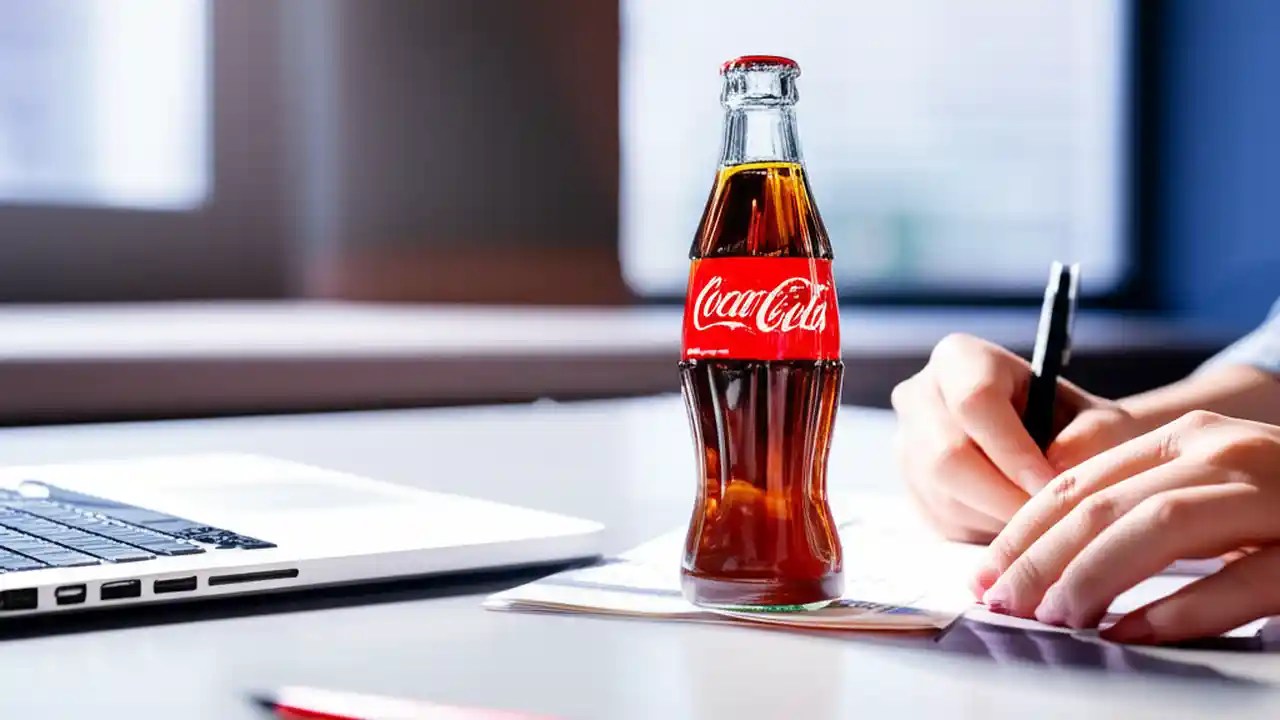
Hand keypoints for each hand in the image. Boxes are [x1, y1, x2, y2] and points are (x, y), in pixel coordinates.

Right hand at [892, 333, 1143, 544]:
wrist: (1055, 445)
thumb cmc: (1078, 427)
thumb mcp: (1102, 423)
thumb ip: (1091, 439)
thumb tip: (1055, 472)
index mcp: (960, 358)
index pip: (974, 400)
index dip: (1012, 450)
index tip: (1050, 485)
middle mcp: (919, 396)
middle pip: (948, 456)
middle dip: (1004, 496)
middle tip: (1049, 520)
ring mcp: (905, 444)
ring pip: (944, 496)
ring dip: (997, 518)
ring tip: (1038, 515)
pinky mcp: (909, 487)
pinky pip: (941, 522)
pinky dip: (984, 532)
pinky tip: (1013, 517)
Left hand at [976, 411, 1279, 643]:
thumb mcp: (1203, 488)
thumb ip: (1137, 501)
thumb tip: (1042, 552)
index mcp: (1188, 438)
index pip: (1078, 482)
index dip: (1021, 530)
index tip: (984, 573)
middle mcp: (1226, 455)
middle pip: (1105, 505)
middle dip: (1039, 558)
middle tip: (1003, 603)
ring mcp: (1275, 498)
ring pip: (1159, 530)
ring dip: (1093, 577)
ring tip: (1055, 616)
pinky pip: (1240, 580)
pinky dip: (1179, 608)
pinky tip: (1132, 631)